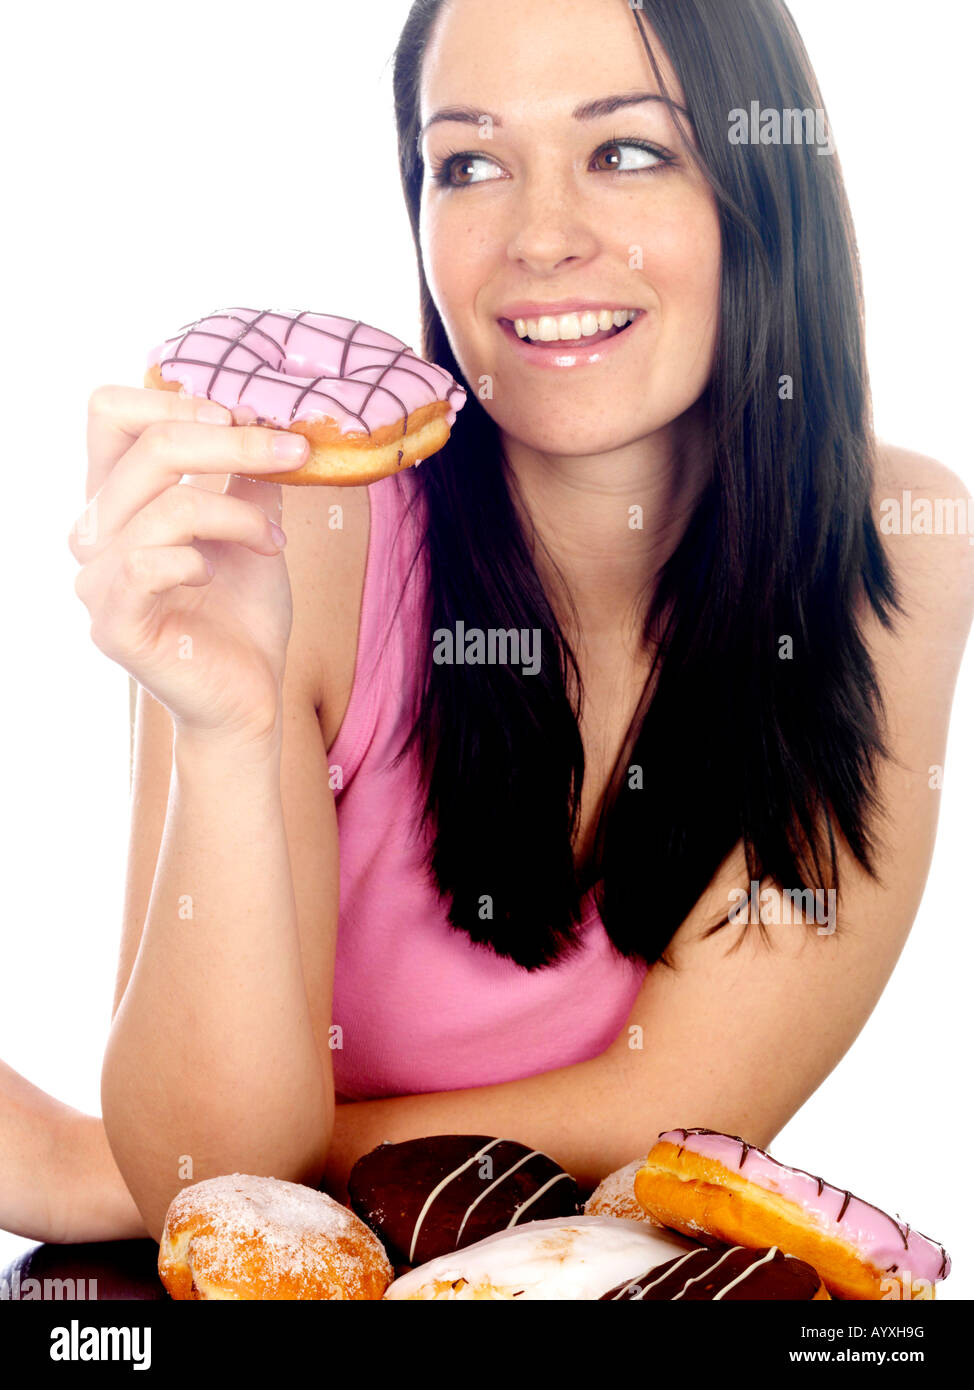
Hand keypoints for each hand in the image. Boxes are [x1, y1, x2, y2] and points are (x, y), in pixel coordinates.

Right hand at [69, 385, 309, 747]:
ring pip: (167, 506)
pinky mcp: (113, 623)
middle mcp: (94, 533)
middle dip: (235, 443)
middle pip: (150, 446)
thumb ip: (245, 472)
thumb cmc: (244, 615)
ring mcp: (97, 579)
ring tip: (273, 540)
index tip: (240, 417)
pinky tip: (217, 576)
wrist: (251, 697)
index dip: (174, 400)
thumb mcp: (253, 524)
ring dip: (238, 514)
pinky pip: (151, 563)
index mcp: (117, 500)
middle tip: (294, 454)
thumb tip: (257, 411)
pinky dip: (203, 558)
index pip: (110, 413)